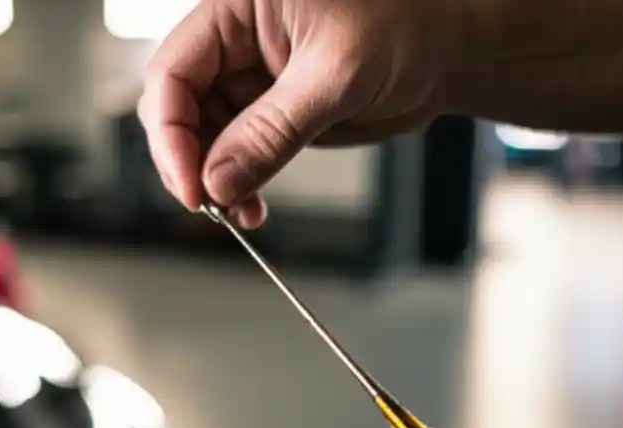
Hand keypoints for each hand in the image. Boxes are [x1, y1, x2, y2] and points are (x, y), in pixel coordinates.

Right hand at [138, 0, 458, 226]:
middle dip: (188, 158)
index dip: (171, 131)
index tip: (189, 183)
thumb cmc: (408, 26)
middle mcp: (237, 39)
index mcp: (238, 6)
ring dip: (215, 179)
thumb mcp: (336, 75)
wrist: (451, 49)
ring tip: (238, 212)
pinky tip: (250, 205)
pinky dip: (239, 182)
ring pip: (205, 135)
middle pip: (179, 105)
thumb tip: (220, 181)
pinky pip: (238, 150)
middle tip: (209, 204)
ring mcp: (252, 76)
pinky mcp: (273, 109)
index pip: (174, 70)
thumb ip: (273, 130)